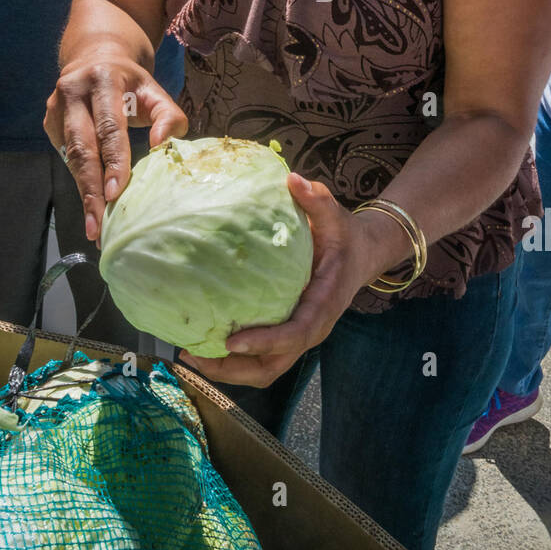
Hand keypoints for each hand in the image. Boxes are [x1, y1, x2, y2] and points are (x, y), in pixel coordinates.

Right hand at [44, 50, 187, 242]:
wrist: (95, 56)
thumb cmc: (132, 83)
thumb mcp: (155, 92)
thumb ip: (168, 116)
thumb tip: (161, 146)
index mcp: (103, 79)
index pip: (109, 126)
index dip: (113, 161)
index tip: (116, 193)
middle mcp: (73, 90)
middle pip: (82, 147)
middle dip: (91, 189)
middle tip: (100, 224)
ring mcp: (55, 105)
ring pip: (69, 156)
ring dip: (83, 192)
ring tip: (95, 226)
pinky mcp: (49, 120)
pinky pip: (65, 156)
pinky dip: (79, 181)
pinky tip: (90, 204)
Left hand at [179, 175, 393, 388]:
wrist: (361, 256)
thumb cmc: (344, 236)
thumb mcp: (335, 216)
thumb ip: (317, 199)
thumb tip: (292, 178)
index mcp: (323, 305)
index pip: (295, 334)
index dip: (265, 342)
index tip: (232, 341)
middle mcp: (310, 329)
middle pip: (272, 366)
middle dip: (234, 370)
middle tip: (194, 356)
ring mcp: (298, 336)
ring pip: (263, 369)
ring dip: (227, 371)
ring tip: (189, 356)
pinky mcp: (286, 334)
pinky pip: (260, 357)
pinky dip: (232, 359)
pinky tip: (202, 342)